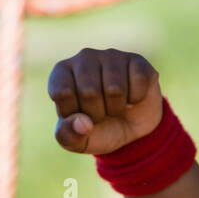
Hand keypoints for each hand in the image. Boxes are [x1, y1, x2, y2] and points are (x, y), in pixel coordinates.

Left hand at [47, 48, 162, 155]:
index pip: (62, 92)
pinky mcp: (137, 60)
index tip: (79, 115)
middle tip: (100, 113)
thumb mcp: (76, 141)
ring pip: (115, 88)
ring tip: (115, 105)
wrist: (130, 131)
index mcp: (61, 72)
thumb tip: (82, 123)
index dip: (73, 112)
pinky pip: (138, 82)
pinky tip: (132, 98)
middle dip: (97, 114)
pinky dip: (136, 99)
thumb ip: (68, 135)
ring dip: (117, 108)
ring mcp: (111, 56)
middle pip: (89, 91)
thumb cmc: (96, 131)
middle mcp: (84, 58)